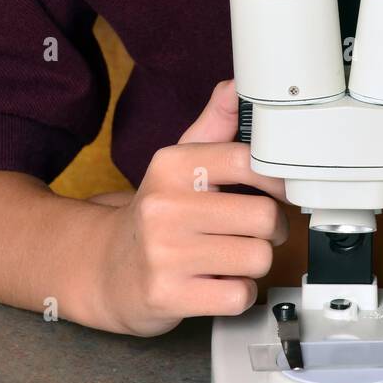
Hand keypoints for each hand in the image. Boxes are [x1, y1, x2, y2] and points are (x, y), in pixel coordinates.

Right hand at [91, 80, 288, 335]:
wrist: (106, 269)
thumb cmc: (157, 213)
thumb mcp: (179, 164)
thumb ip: (213, 125)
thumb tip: (235, 85)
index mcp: (172, 166)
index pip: (249, 161)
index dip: (276, 179)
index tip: (277, 190)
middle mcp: (164, 206)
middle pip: (263, 217)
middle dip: (270, 229)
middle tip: (255, 231)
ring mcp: (163, 254)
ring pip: (257, 258)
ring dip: (255, 262)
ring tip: (232, 256)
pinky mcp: (168, 296)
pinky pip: (238, 295)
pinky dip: (238, 293)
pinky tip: (218, 283)